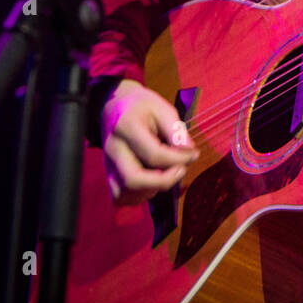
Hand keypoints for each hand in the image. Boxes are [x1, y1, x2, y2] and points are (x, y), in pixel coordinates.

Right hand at [101, 79, 199, 205]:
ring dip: (152, 190)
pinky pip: (120, 196)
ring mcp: (108, 164)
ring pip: (125, 192)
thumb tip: (190, 151)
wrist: (115, 106)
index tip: (194, 154)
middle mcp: (113, 148)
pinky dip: (139, 195)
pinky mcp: (108, 174)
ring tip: (166, 173)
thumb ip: (176, 130)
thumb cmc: (142, 106)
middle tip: (181, 170)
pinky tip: (153, 181)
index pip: (154, 154)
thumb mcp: (163, 108)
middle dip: (164, 181)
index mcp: (126, 127)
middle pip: (134, 179)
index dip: (179, 159)